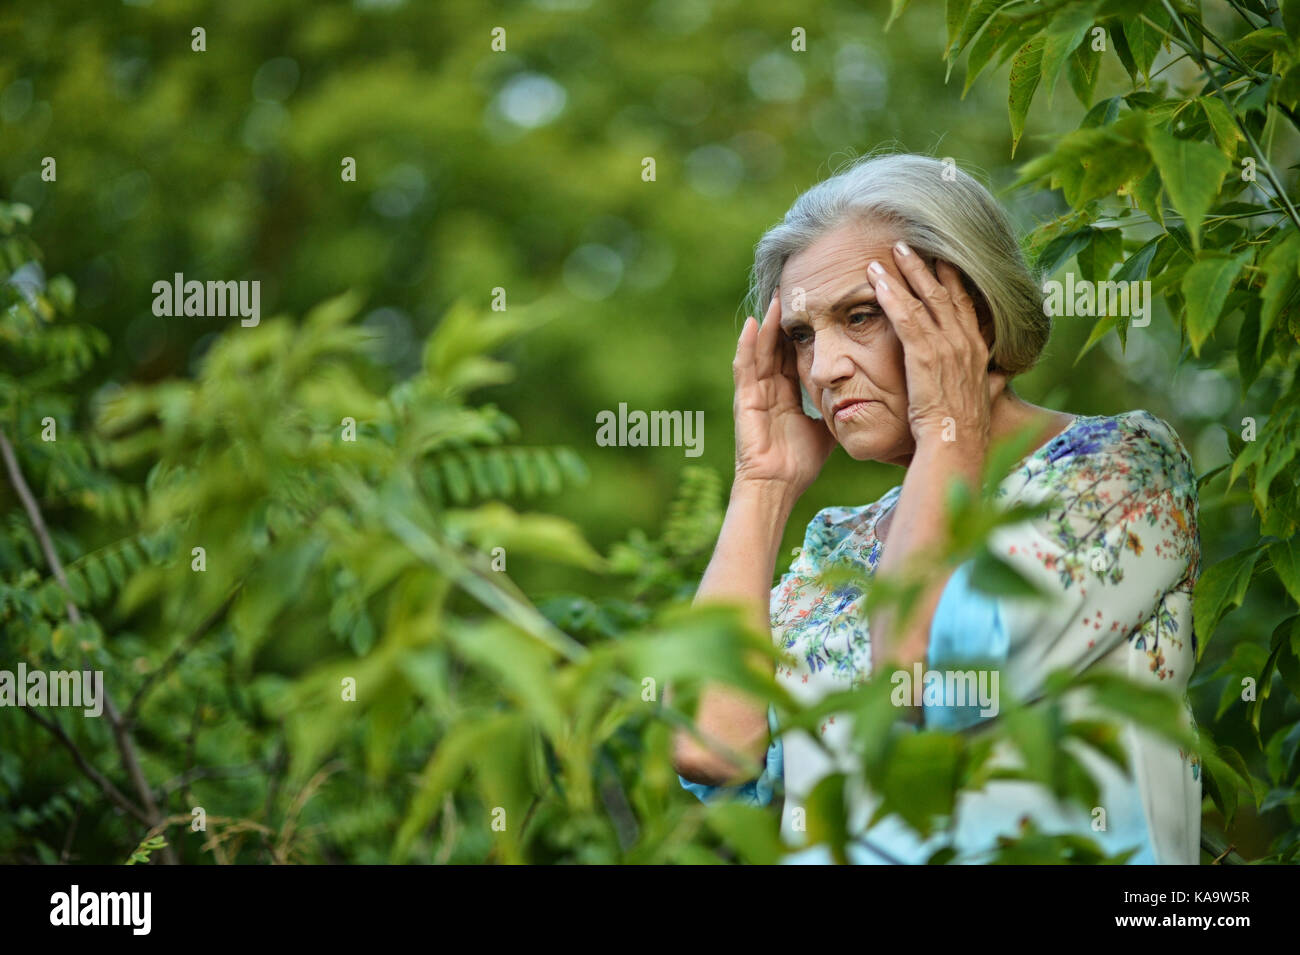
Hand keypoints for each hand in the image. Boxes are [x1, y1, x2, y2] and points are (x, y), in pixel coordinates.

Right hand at [732, 289, 837, 493]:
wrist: (778, 486)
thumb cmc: (799, 464)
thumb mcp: (826, 429)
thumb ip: (837, 409)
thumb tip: (865, 398)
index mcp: (787, 394)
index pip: (795, 354)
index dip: (805, 332)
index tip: (819, 308)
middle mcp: (769, 388)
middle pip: (778, 345)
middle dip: (787, 320)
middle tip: (799, 290)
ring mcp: (754, 392)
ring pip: (761, 349)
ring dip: (770, 323)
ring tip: (780, 297)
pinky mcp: (745, 400)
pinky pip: (745, 366)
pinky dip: (748, 344)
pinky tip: (756, 322)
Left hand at [866, 244, 1007, 448]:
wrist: (956, 444)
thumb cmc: (965, 429)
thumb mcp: (984, 399)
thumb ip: (992, 383)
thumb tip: (1002, 379)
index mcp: (978, 350)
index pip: (965, 305)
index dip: (952, 280)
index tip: (941, 258)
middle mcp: (965, 341)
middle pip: (944, 293)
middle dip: (925, 265)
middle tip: (906, 244)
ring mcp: (946, 346)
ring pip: (924, 298)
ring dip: (905, 272)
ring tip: (887, 252)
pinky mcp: (925, 355)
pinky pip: (905, 318)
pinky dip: (892, 296)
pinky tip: (877, 280)